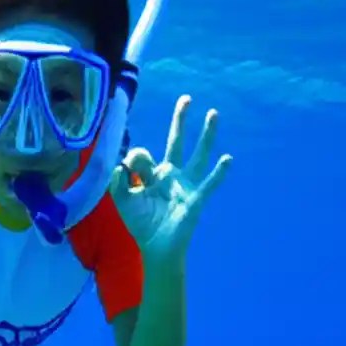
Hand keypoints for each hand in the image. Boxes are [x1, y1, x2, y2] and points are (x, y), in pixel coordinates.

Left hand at [112, 94, 232, 261]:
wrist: (156, 246)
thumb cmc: (140, 223)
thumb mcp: (123, 201)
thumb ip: (118, 183)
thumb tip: (120, 165)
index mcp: (152, 174)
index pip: (143, 154)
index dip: (133, 159)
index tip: (127, 171)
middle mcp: (171, 174)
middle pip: (176, 141)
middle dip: (180, 121)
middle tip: (186, 98)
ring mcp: (185, 184)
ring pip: (198, 154)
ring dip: (206, 135)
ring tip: (213, 113)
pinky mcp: (196, 197)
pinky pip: (209, 182)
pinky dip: (218, 172)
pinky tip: (227, 158)